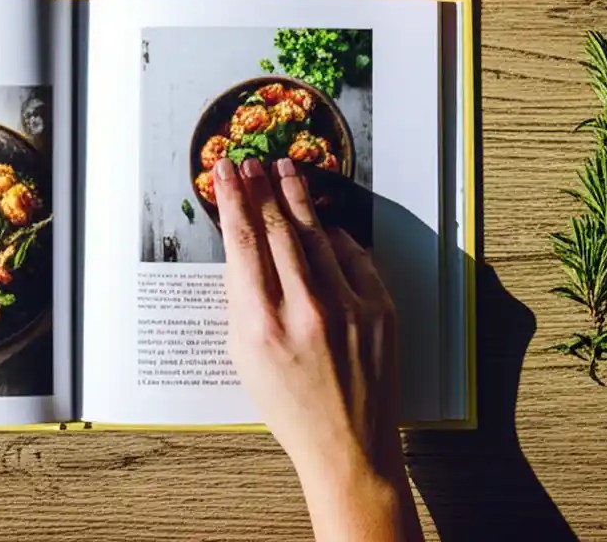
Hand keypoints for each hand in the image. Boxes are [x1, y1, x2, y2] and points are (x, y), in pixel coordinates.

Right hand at [215, 156, 420, 541]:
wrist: (348, 446)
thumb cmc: (289, 407)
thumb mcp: (243, 357)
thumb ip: (242, 301)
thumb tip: (243, 249)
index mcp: (262, 325)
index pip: (243, 243)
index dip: (233, 200)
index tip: (226, 174)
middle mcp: (305, 311)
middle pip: (279, 229)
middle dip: (262, 188)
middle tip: (251, 160)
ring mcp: (348, 309)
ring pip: (318, 235)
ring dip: (298, 198)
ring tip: (284, 172)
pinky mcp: (380, 311)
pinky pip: (355, 258)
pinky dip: (336, 237)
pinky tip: (324, 222)